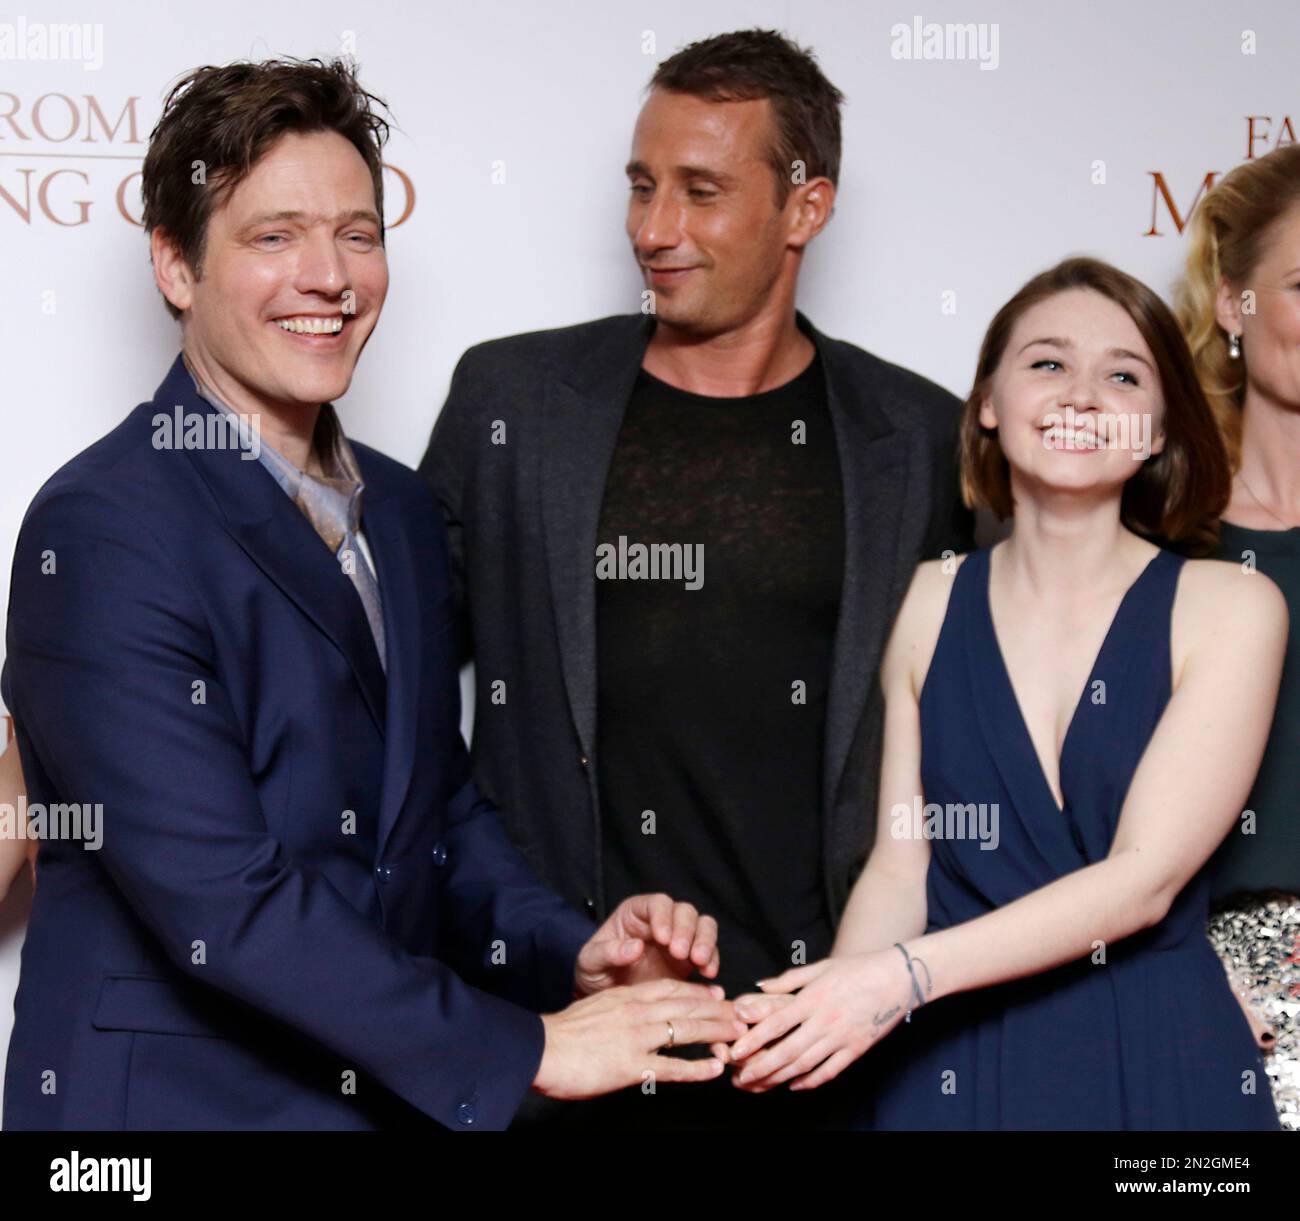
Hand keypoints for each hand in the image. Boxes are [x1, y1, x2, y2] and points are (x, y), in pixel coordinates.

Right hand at [533, 978, 745, 1099]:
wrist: (543, 1048)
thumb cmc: (564, 1033)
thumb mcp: (597, 1007)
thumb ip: (620, 1007)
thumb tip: (637, 1013)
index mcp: (627, 996)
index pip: (671, 988)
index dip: (698, 991)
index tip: (718, 994)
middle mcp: (637, 1012)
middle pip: (687, 1007)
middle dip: (718, 1011)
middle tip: (741, 1015)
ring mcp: (637, 1038)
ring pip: (686, 1030)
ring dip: (716, 1034)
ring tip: (738, 1037)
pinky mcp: (633, 1065)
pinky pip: (672, 1067)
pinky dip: (696, 1068)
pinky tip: (714, 1070)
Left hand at [574, 893, 719, 995]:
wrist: (606, 998)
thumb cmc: (595, 972)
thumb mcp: (591, 962)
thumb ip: (608, 952)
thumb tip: (635, 946)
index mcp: (636, 913)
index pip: (657, 903)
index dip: (663, 917)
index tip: (662, 938)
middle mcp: (661, 921)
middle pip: (685, 911)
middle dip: (686, 930)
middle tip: (680, 953)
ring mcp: (679, 939)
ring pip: (703, 926)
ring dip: (705, 941)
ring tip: (700, 962)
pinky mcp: (690, 960)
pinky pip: (709, 953)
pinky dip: (712, 961)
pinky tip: (708, 974)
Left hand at [718, 949, 918, 1092]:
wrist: (898, 979)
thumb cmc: (857, 968)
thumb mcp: (821, 966)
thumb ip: (789, 979)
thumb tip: (760, 985)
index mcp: (814, 998)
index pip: (777, 1023)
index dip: (754, 1039)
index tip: (735, 1050)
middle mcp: (826, 1020)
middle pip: (788, 1050)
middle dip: (762, 1067)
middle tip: (740, 1078)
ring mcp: (842, 1037)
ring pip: (806, 1064)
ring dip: (780, 1078)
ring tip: (760, 1085)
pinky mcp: (857, 1049)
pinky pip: (830, 1070)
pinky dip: (810, 1081)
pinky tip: (794, 1086)